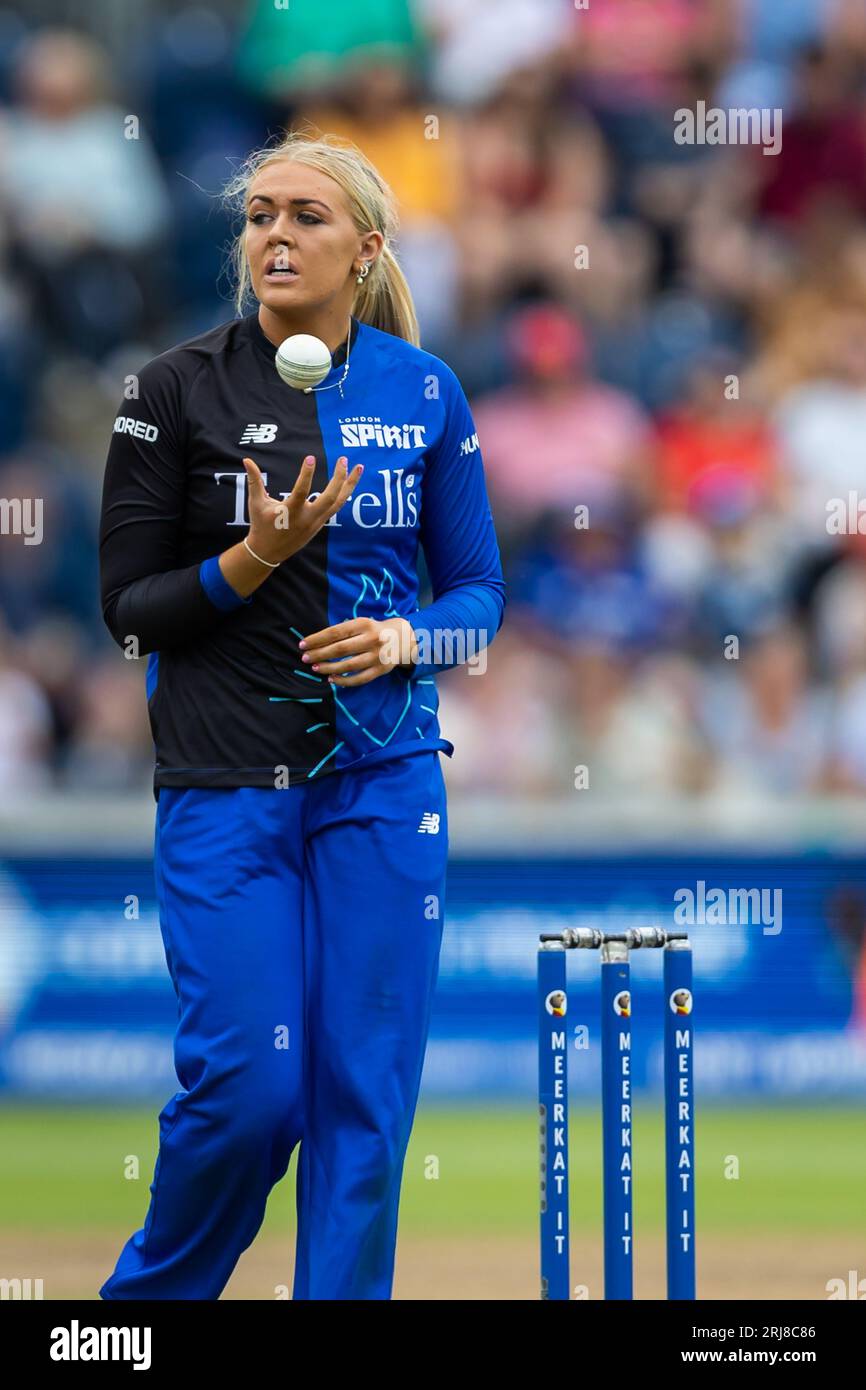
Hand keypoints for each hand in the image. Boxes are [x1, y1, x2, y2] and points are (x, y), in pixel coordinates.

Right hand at [243, 454, 362, 564]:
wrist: (268, 552)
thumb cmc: (261, 525)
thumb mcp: (256, 503)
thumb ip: (254, 480)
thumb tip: (246, 460)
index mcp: (290, 512)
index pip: (301, 491)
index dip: (306, 475)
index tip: (311, 458)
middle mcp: (307, 518)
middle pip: (330, 498)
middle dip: (339, 478)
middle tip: (343, 459)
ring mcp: (316, 522)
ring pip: (339, 503)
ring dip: (350, 485)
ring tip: (359, 468)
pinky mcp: (320, 524)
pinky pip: (336, 507)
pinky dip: (344, 494)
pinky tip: (349, 481)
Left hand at [300, 616, 418, 686]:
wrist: (405, 638)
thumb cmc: (375, 630)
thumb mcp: (363, 623)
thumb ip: (344, 630)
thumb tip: (317, 642)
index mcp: (365, 624)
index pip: (335, 632)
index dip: (317, 639)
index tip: (303, 644)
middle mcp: (372, 639)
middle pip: (340, 649)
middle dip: (319, 654)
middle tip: (305, 658)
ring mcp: (377, 656)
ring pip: (348, 665)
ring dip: (328, 668)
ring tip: (315, 668)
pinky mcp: (381, 670)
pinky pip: (359, 678)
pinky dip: (344, 680)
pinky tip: (331, 678)